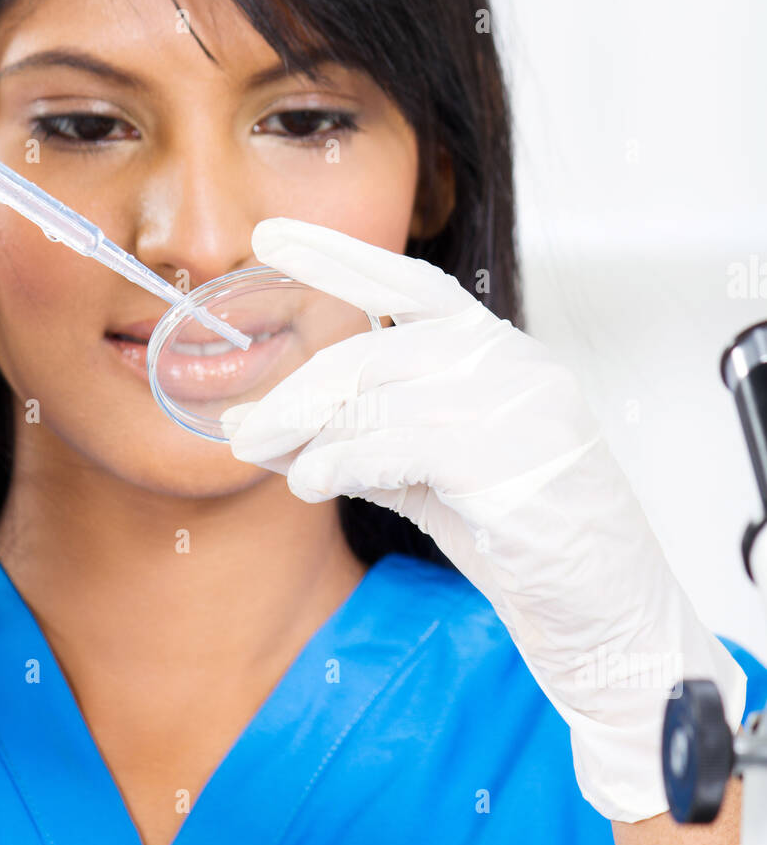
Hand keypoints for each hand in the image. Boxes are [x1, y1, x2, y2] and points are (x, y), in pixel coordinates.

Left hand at [223, 217, 746, 822]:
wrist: (600, 610)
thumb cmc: (517, 538)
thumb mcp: (425, 475)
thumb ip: (356, 439)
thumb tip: (256, 424)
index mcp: (498, 353)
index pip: (410, 284)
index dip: (338, 255)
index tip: (271, 234)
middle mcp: (514, 366)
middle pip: (379, 350)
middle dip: (299, 387)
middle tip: (245, 425)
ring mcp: (521, 408)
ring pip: (383, 396)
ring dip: (312, 433)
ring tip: (273, 462)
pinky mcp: (515, 462)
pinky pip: (402, 446)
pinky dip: (344, 461)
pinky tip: (312, 481)